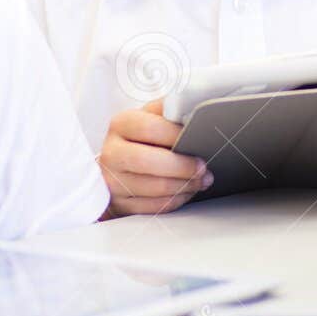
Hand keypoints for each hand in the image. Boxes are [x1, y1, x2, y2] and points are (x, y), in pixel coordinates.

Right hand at [98, 99, 211, 216]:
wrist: (117, 166)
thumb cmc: (141, 139)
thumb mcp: (151, 117)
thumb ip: (170, 110)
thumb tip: (195, 108)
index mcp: (121, 125)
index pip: (149, 128)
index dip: (177, 135)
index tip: (197, 138)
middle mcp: (112, 153)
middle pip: (148, 162)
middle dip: (183, 166)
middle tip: (203, 166)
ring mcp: (113, 181)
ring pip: (155, 188)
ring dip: (185, 185)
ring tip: (201, 179)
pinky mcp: (121, 204)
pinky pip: (156, 207)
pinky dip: (177, 199)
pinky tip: (186, 190)